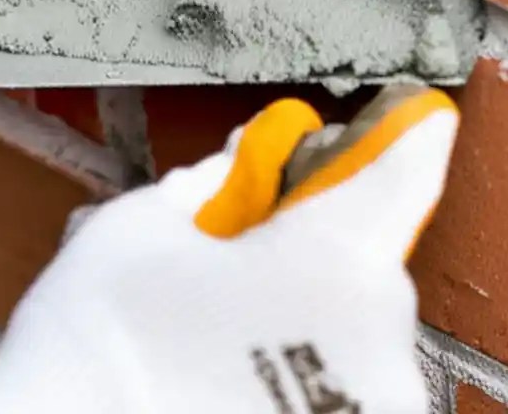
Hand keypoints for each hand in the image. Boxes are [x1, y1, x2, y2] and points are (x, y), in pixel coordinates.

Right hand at [0, 85, 458, 412]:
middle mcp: (379, 336)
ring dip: (314, 315)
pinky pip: (348, 385)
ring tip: (229, 329)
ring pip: (358, 328)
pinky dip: (310, 368)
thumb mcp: (141, 227)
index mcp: (336, 257)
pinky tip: (240, 369)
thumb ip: (210, 186)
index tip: (410, 121)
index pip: (406, 170)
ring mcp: (374, 404)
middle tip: (249, 251)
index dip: (404, 138)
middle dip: (320, 246)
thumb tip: (238, 161)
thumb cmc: (97, 337)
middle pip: (368, 258)